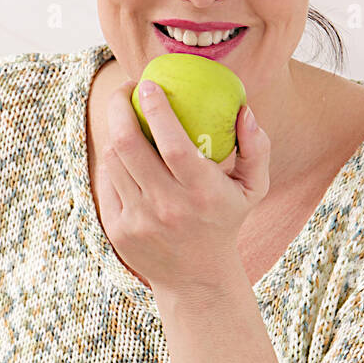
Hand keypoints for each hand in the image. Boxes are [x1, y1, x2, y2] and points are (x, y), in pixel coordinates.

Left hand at [97, 78, 270, 295]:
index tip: (148, 83)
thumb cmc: (225, 221)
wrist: (196, 278)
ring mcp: (138, 220)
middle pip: (128, 145)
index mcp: (201, 193)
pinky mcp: (117, 229)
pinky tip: (123, 150)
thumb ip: (256, 148)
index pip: (172, 143)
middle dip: (119, 106)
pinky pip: (107, 182)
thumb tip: (245, 109)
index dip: (155, 108)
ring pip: (112, 160)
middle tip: (127, 90)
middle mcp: (167, 207)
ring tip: (125, 116)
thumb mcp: (253, 189)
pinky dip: (113, 161)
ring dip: (114, 130)